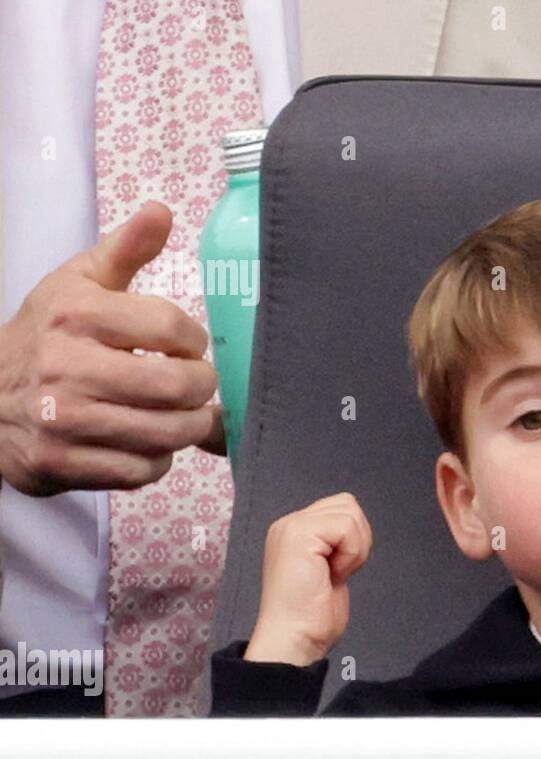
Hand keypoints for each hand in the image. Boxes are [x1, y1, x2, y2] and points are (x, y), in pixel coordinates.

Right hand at [0, 201, 224, 496]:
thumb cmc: (47, 335)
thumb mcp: (78, 283)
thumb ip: (125, 250)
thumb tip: (161, 211)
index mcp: (77, 315)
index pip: (173, 329)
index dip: (196, 342)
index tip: (190, 347)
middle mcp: (68, 367)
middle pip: (176, 385)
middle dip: (200, 387)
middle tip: (196, 385)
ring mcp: (64, 420)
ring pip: (166, 433)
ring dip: (188, 427)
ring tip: (184, 415)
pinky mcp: (62, 463)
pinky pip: (140, 471)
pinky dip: (156, 461)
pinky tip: (149, 443)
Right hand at [245, 492, 373, 666]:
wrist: (294, 637)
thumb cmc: (310, 615)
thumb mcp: (327, 567)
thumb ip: (335, 542)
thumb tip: (356, 528)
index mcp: (295, 531)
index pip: (341, 508)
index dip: (352, 539)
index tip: (335, 570)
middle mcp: (289, 524)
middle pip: (347, 504)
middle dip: (356, 540)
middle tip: (337, 571)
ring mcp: (292, 527)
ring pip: (350, 513)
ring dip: (354, 548)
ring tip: (332, 573)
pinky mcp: (299, 534)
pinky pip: (346, 527)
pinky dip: (350, 555)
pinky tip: (332, 575)